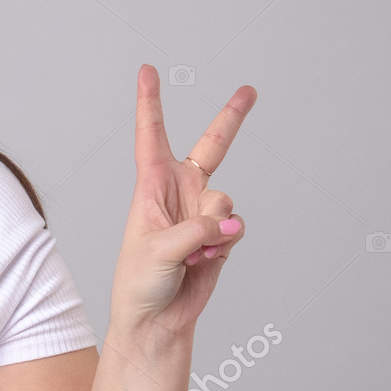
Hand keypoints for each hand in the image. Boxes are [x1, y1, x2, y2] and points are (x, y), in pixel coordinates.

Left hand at [109, 64, 256, 341]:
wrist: (157, 319)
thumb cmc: (140, 282)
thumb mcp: (158, 251)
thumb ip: (197, 231)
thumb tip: (230, 224)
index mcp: (151, 186)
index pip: (151, 136)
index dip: (150, 103)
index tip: (147, 71)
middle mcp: (180, 192)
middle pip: (212, 146)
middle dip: (232, 118)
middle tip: (250, 90)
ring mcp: (203, 212)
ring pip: (227, 201)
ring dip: (214, 229)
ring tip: (191, 253)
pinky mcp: (221, 234)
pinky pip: (236, 228)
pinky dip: (225, 245)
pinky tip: (204, 261)